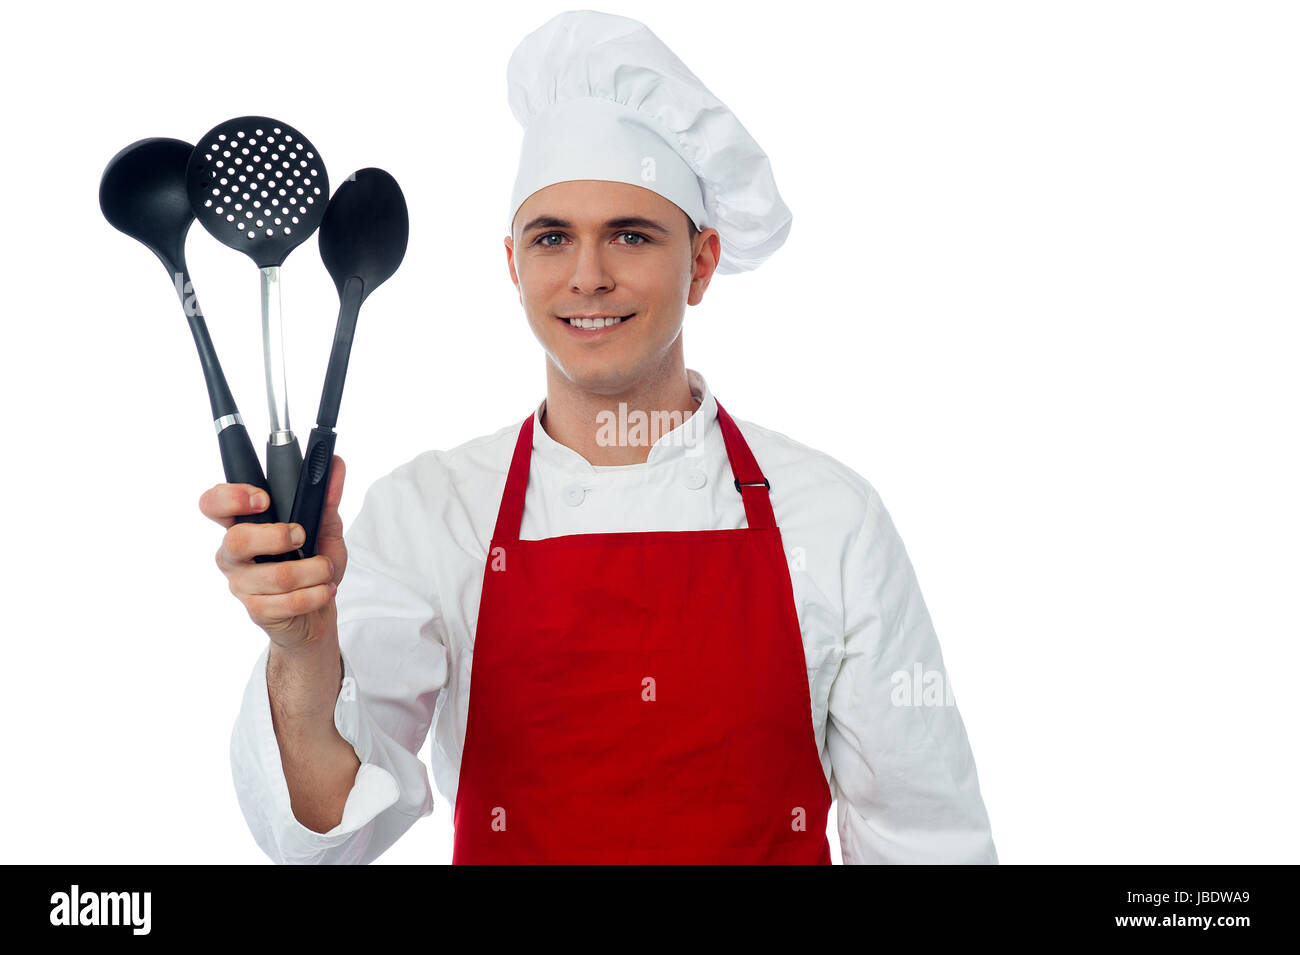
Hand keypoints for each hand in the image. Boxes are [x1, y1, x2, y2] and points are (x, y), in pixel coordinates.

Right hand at [200, 455, 348, 651]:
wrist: (318, 611)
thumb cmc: (313, 565)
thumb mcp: (324, 527)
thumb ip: (326, 497)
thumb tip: (335, 463)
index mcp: (242, 525)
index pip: (213, 504)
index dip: (231, 497)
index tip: (264, 499)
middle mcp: (234, 554)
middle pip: (237, 540)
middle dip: (276, 536)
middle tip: (301, 536)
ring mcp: (242, 584)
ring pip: (276, 575)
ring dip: (314, 570)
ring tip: (327, 569)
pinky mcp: (257, 610)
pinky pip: (289, 601)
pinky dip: (317, 593)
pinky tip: (325, 589)